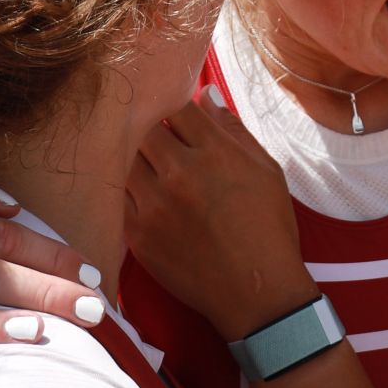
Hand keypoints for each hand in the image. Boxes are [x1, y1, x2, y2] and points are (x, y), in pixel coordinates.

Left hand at [125, 86, 315, 341]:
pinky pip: (117, 198)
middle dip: (152, 133)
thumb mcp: (267, 171)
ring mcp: (154, 205)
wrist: (257, 293)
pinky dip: (126, 193)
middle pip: (144, 130)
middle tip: (162, 147)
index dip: (177, 113)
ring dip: (135, 161)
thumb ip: (234, 130)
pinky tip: (143, 198)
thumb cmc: (270, 229)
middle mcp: (180, 174)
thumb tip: (207, 94)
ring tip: (151, 172)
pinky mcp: (138, 234)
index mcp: (215, 153)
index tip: (181, 126)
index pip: (177, 108)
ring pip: (124, 160)